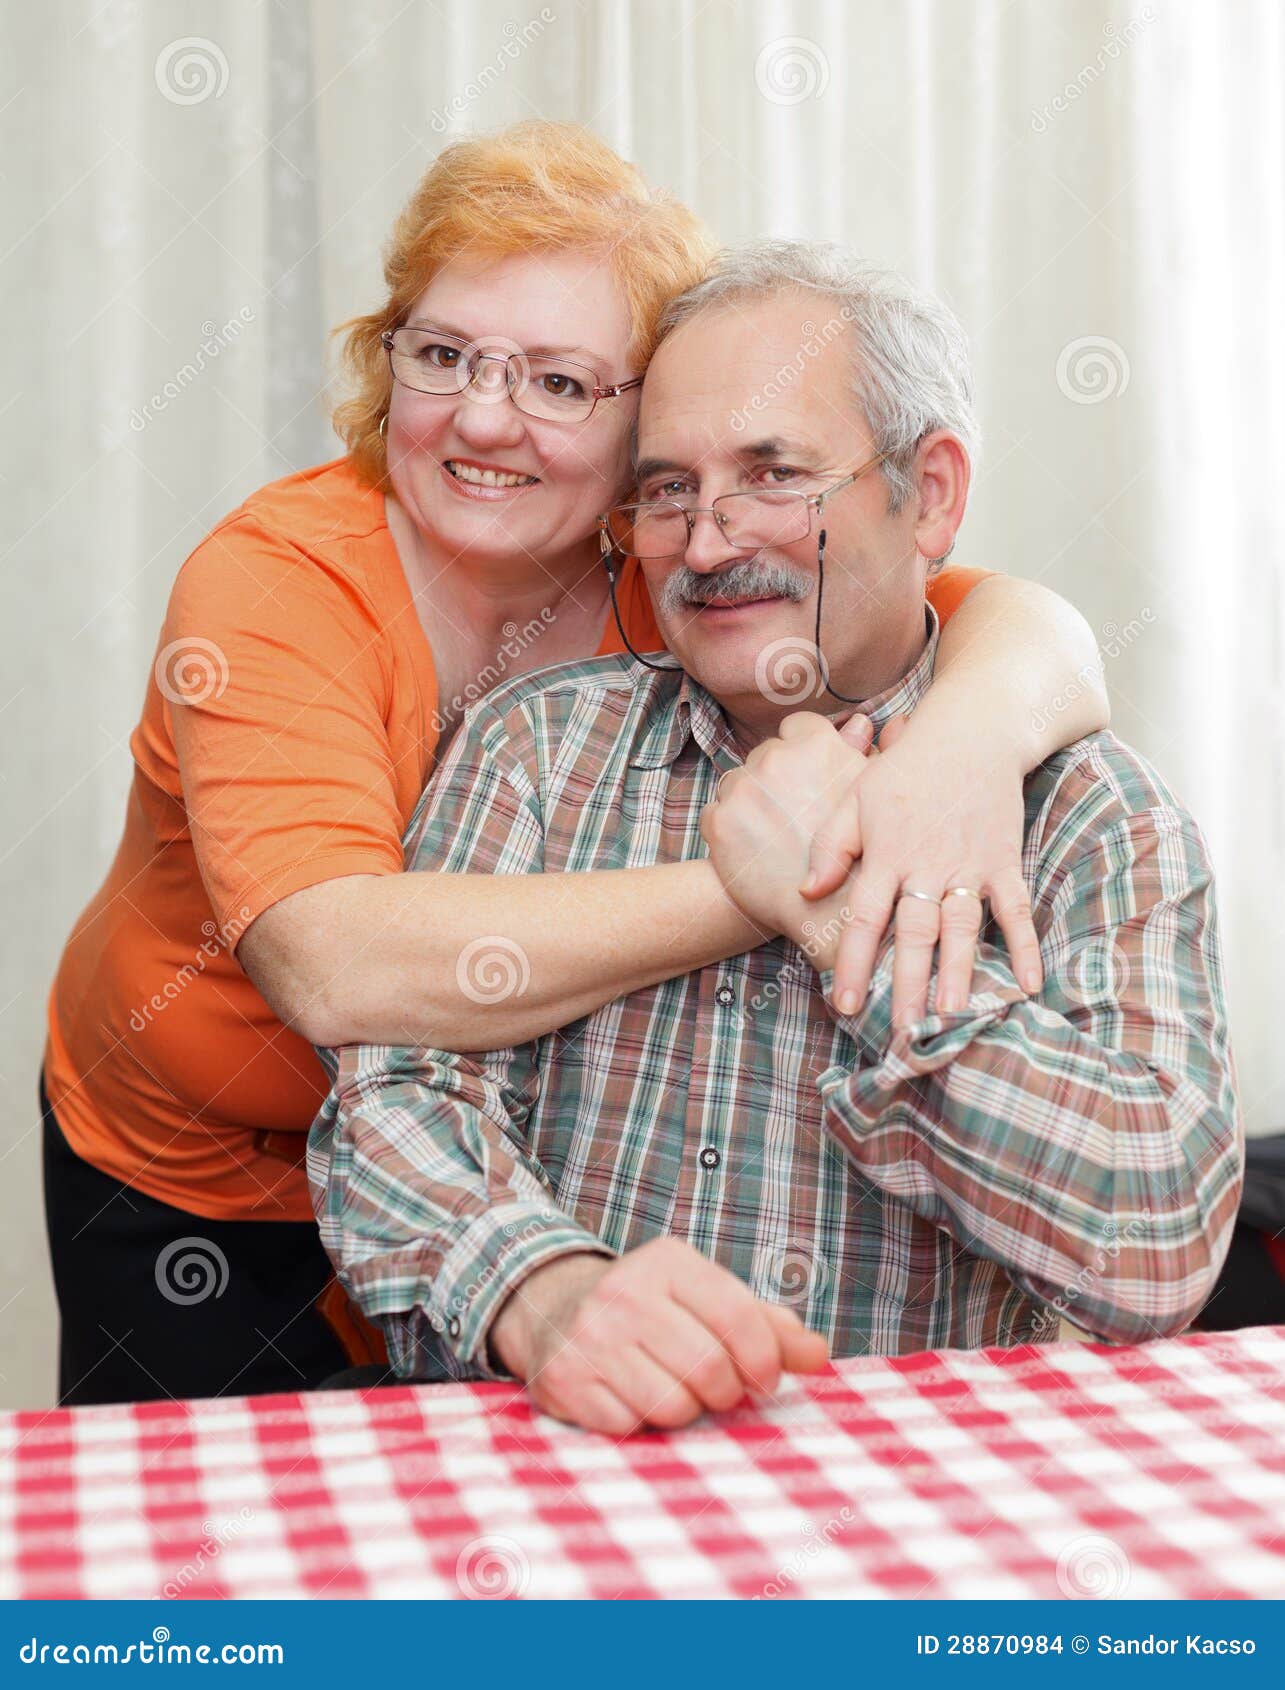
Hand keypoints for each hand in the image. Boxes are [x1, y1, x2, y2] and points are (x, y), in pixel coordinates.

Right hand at [489, 1238, 828, 1435]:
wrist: (555, 1308)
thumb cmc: (654, 1309)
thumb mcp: (707, 1298)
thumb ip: (768, 1325)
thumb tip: (817, 1354)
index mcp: (670, 1262)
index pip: (737, 1316)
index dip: (764, 1360)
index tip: (765, 1380)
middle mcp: (626, 1292)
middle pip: (710, 1369)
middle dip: (724, 1391)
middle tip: (715, 1388)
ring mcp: (590, 1336)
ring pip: (672, 1405)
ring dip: (682, 1410)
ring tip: (670, 1387)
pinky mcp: (564, 1379)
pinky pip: (629, 1427)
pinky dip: (639, 1423)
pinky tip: (629, 1397)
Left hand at [700, 712, 875, 940]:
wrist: (832, 914)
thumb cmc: (863, 856)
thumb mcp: (869, 797)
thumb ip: (860, 753)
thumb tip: (859, 723)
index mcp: (816, 744)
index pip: (796, 727)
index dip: (800, 751)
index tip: (806, 778)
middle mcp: (776, 758)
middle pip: (764, 755)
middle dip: (774, 779)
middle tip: (793, 816)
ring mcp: (743, 789)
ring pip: (736, 783)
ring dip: (748, 803)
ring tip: (774, 836)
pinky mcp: (719, 822)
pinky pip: (714, 814)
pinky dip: (727, 830)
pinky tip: (753, 851)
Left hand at [801, 714, 1042, 1030]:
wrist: (970, 732)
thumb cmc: (906, 768)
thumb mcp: (856, 796)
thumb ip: (832, 845)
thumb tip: (809, 891)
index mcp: (887, 853)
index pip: (866, 918)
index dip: (854, 963)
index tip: (844, 1004)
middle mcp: (928, 865)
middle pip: (915, 934)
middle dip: (905, 985)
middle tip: (900, 1031)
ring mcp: (969, 866)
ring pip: (962, 929)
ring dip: (958, 974)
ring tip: (951, 1017)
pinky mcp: (1003, 862)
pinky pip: (1015, 910)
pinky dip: (1024, 947)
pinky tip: (1028, 985)